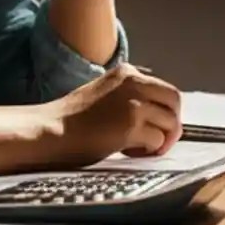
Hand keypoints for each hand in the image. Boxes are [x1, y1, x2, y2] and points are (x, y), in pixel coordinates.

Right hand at [41, 64, 183, 165]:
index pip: (164, 89)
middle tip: (158, 142)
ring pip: (170, 123)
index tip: (153, 127)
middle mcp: (134, 82)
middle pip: (175, 101)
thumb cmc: (72, 119)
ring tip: (136, 148)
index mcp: (127, 72)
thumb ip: (131, 96)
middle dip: (172, 124)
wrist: (49, 131)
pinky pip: (158, 141)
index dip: (164, 111)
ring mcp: (134, 103)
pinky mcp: (131, 125)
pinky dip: (148, 151)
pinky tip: (128, 152)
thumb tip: (160, 114)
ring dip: (160, 140)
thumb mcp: (105, 93)